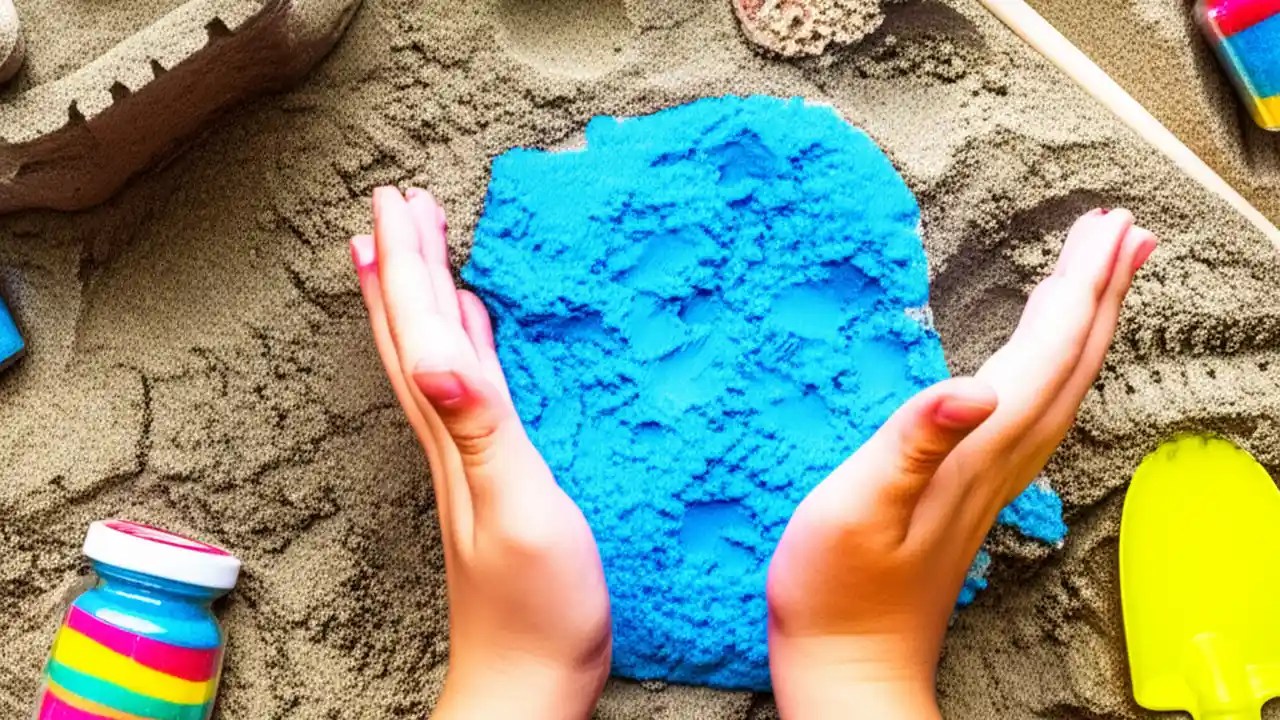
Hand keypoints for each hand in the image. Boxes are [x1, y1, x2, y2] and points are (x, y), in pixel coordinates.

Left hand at [351, 187, 610, 719]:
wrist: (531, 679)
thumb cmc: (536, 606)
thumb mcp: (519, 509)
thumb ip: (481, 429)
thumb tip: (437, 348)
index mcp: (453, 435)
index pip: (421, 331)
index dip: (406, 265)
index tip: (397, 203)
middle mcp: (450, 439)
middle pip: (413, 335)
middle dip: (401, 266)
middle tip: (396, 206)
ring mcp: (469, 460)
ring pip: (433, 358)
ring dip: (422, 299)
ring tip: (418, 251)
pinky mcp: (497, 477)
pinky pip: (469, 391)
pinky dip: (465, 348)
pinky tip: (475, 335)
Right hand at [766, 209, 1157, 718]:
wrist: (851, 659)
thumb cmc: (838, 588)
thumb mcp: (855, 509)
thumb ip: (912, 445)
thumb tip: (972, 387)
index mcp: (976, 451)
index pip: (1046, 353)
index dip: (1078, 287)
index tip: (1104, 227)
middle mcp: (999, 460)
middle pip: (1071, 362)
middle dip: (1101, 290)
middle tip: (1122, 228)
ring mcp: (993, 478)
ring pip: (1064, 386)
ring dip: (1089, 325)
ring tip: (1104, 277)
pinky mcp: (977, 490)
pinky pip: (1040, 411)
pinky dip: (1059, 367)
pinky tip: (1047, 358)